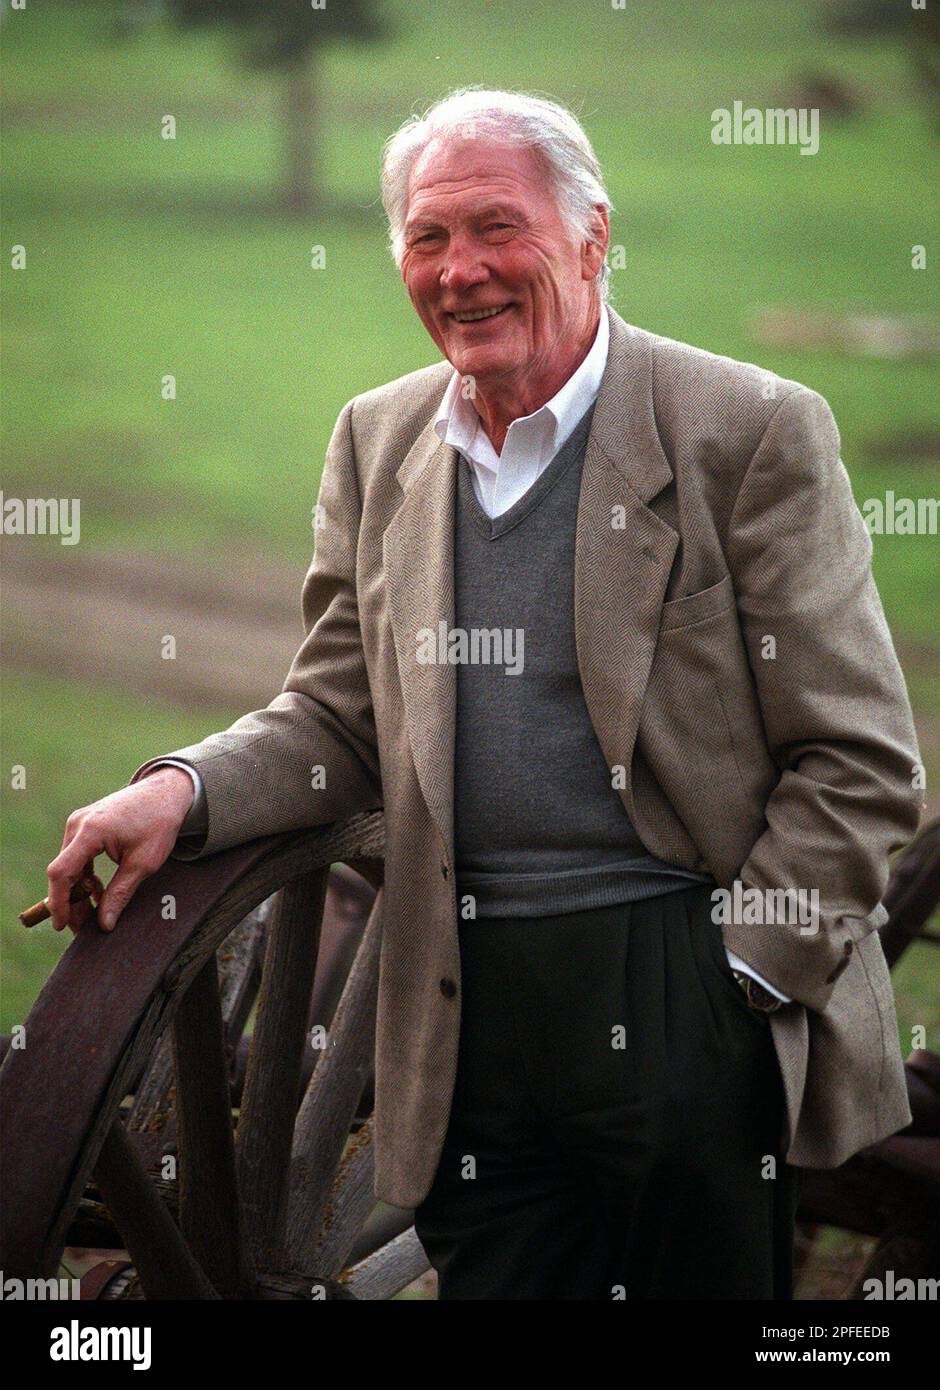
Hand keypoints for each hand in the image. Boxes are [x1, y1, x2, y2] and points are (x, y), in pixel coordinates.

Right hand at [46, 767, 195, 933]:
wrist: (166, 793)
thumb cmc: (159, 823)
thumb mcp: (144, 863)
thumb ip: (121, 893)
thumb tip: (104, 924)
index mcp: (90, 831)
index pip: (61, 872)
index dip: (58, 903)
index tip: (61, 926)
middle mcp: (78, 824)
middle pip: (62, 871)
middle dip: (70, 902)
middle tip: (82, 927)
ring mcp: (79, 822)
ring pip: (68, 865)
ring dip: (77, 890)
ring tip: (93, 913)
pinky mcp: (84, 824)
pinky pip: (76, 855)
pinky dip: (84, 875)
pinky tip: (97, 891)